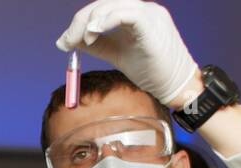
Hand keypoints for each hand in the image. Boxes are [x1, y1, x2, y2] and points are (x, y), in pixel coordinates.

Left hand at [56, 0, 198, 107]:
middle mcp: (144, 9)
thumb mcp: (115, 54)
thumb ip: (96, 44)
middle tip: (68, 42)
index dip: (81, 20)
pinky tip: (94, 33)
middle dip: (81, 20)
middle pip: (105, 2)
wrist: (175, 86)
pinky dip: (107, 21)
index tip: (65, 41)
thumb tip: (65, 41)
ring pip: (114, 4)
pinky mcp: (152, 25)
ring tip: (83, 40)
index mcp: (135, 13)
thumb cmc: (149, 71)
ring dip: (92, 21)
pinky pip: (127, 14)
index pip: (103, 6)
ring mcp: (150, 14)